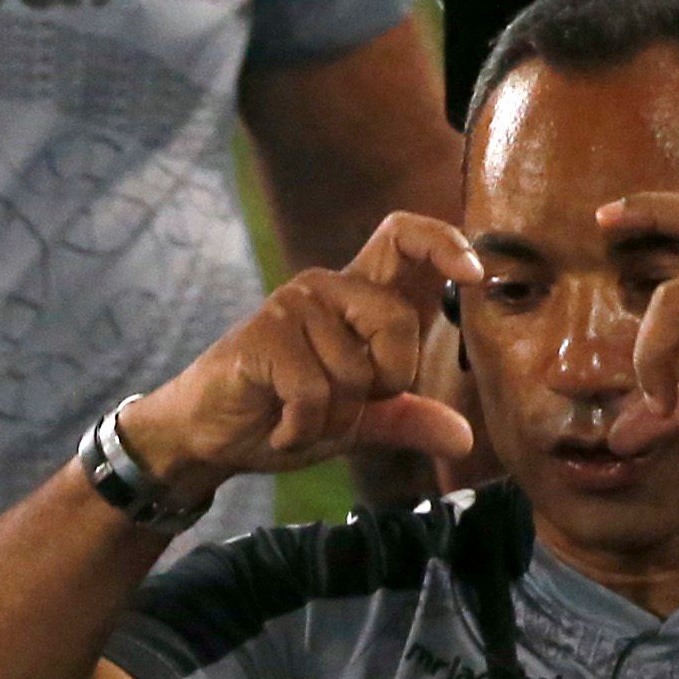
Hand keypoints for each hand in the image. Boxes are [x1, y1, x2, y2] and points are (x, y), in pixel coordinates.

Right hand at [122, 216, 481, 491]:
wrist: (204, 437)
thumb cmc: (277, 415)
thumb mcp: (353, 421)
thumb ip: (406, 418)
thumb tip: (463, 439)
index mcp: (356, 295)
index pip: (406, 238)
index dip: (446, 244)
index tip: (475, 275)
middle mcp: (327, 286)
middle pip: (398, 319)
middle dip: (386, 378)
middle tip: (346, 403)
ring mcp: (292, 307)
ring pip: (355, 370)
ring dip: (333, 415)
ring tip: (297, 414)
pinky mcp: (263, 337)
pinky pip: (315, 393)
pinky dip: (303, 428)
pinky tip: (280, 427)